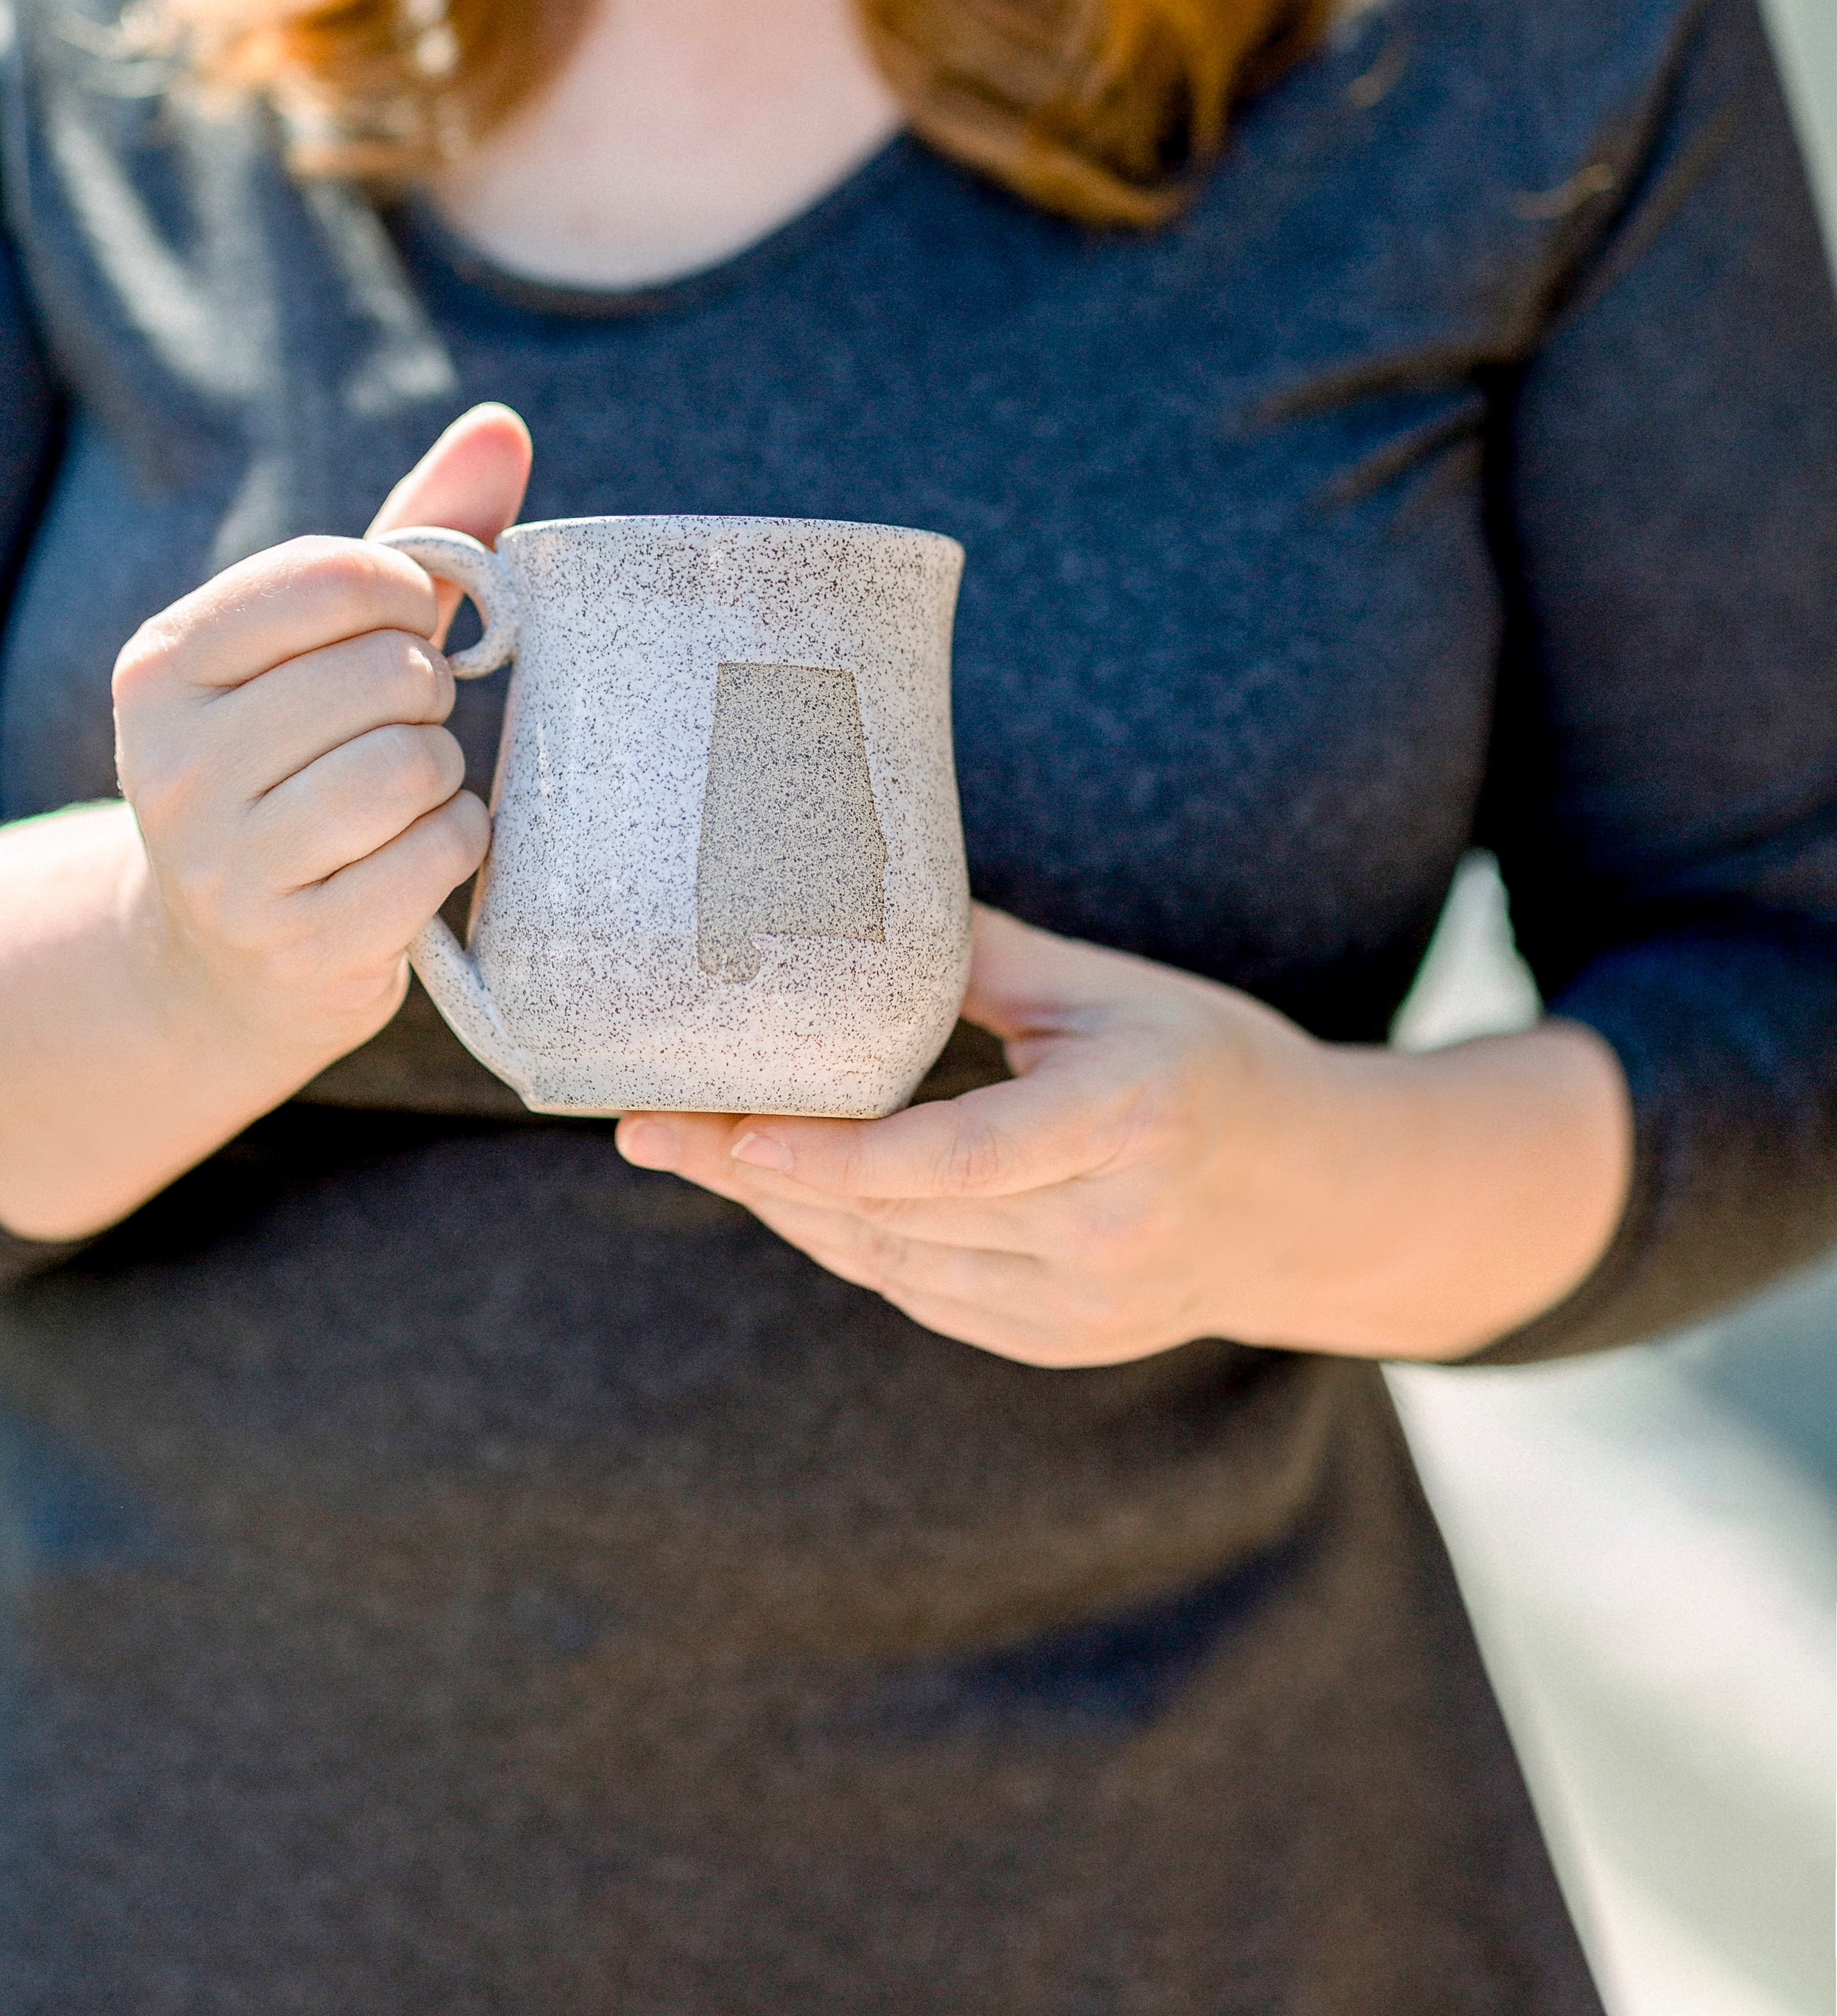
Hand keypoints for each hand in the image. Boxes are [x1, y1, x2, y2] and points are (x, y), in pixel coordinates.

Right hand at [110, 402, 531, 1078]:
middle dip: (425, 694)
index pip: (332, 573)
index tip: (402, 627)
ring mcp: (223, 864)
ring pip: (411, 764)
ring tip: (404, 793)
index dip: (406, 593)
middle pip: (384, 672)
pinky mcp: (292, 944)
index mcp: (164, 662)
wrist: (225, 958)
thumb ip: (416, 533)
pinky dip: (455, 847)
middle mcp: (168, 760)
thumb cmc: (304, 760)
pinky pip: (436, 855)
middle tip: (400, 726)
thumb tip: (503, 425)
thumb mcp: (333, 644)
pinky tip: (413, 856)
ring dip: (443, 775)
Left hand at [615, 905, 1631, 1366]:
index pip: (946, 1161)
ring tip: (690, 1149)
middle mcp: (1103, 1234)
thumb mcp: (1118, 988)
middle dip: (756, 1174)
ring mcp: (1081, 1307)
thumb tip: (859, 889)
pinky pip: (919, 1293)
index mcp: (1124, 1125)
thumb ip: (987, 958)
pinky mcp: (1058, 1342)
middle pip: (890, 1219)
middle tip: (645, 1128)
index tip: (721, 1125)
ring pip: (888, 1265)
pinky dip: (849, 1239)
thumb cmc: (1213, 1063)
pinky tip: (789, 1190)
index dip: (823, 1155)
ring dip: (786, 1209)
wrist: (1314, 1200)